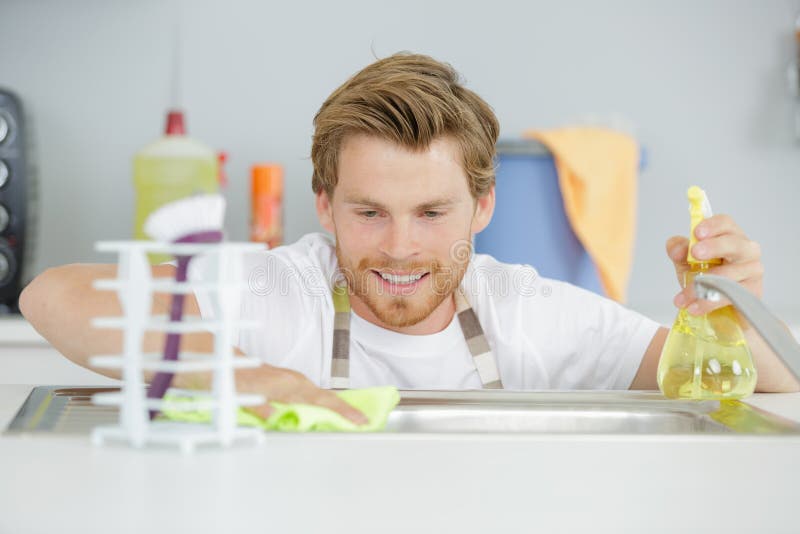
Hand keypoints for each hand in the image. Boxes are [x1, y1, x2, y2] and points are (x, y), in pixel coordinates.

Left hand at [235, 364, 368, 424]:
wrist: (220, 362)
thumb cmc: (231, 378)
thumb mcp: (243, 398)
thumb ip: (263, 410)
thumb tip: (279, 420)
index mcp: (289, 384)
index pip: (323, 399)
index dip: (343, 410)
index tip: (361, 419)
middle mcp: (293, 380)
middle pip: (326, 396)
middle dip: (345, 408)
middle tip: (364, 421)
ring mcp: (290, 379)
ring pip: (318, 393)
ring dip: (333, 405)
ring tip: (350, 417)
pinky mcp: (286, 381)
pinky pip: (309, 392)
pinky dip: (319, 401)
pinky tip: (323, 408)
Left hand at [665, 214, 762, 315]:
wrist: (717, 305)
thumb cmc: (706, 277)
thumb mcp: (686, 262)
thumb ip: (678, 250)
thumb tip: (677, 249)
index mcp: (729, 236)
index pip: (725, 223)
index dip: (712, 226)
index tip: (697, 233)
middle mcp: (746, 249)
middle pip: (734, 243)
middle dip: (713, 247)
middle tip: (694, 255)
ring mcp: (753, 270)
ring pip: (729, 274)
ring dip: (701, 286)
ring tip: (683, 297)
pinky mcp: (753, 291)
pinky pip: (730, 295)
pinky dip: (709, 302)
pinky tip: (695, 307)